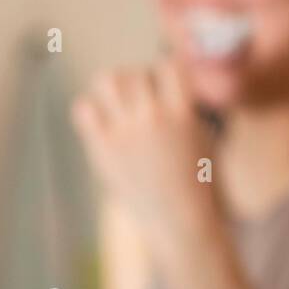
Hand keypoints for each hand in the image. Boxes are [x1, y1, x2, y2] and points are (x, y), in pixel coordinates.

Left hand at [71, 60, 220, 250]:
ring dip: (112, 87)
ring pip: (107, 80)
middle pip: (135, 72)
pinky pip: (83, 109)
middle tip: (140, 103)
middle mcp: (153, 119)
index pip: (169, 65)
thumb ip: (187, 108)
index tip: (165, 92)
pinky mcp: (103, 150)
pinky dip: (89, 109)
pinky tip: (101, 124)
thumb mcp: (205, 137)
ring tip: (118, 106)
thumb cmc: (201, 183)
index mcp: (183, 114)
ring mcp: (125, 134)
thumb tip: (170, 82)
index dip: (165, 73)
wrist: (183, 223)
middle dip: (137, 81)